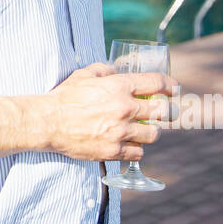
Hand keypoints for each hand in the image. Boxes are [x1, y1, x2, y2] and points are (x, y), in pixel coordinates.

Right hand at [39, 63, 177, 161]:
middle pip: (163, 111)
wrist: (48, 122)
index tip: (174, 89)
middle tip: (164, 113)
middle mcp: (124, 108)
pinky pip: (138, 153)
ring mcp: (121, 131)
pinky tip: (129, 144)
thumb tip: (115, 70)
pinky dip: (136, 149)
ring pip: (154, 134)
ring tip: (144, 130)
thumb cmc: (65, 97)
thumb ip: (103, 70)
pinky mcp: (114, 151)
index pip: (156, 83)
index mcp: (119, 86)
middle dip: (166, 111)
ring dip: (150, 132)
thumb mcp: (84, 75)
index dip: (170, 85)